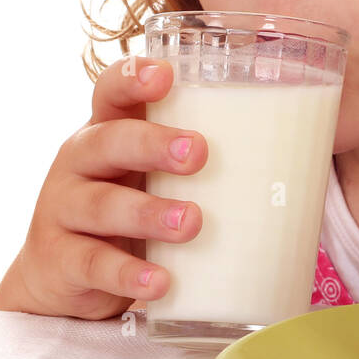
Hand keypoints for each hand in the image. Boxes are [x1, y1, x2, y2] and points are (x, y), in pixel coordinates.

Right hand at [0, 56, 206, 319]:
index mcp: (107, 130)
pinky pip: (93, 264)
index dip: (132, 78)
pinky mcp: (60, 260)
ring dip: (148, 213)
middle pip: (108, 141)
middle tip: (198, 153)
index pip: (111, 91)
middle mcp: (79, 162)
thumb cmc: (131, 202)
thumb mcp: (154, 171)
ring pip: (102, 205)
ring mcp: (62, 211)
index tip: (165, 75)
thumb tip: (298, 148)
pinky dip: (128, 274)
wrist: (66, 273)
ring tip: (191, 222)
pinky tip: (160, 282)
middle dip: (153, 144)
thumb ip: (196, 154)